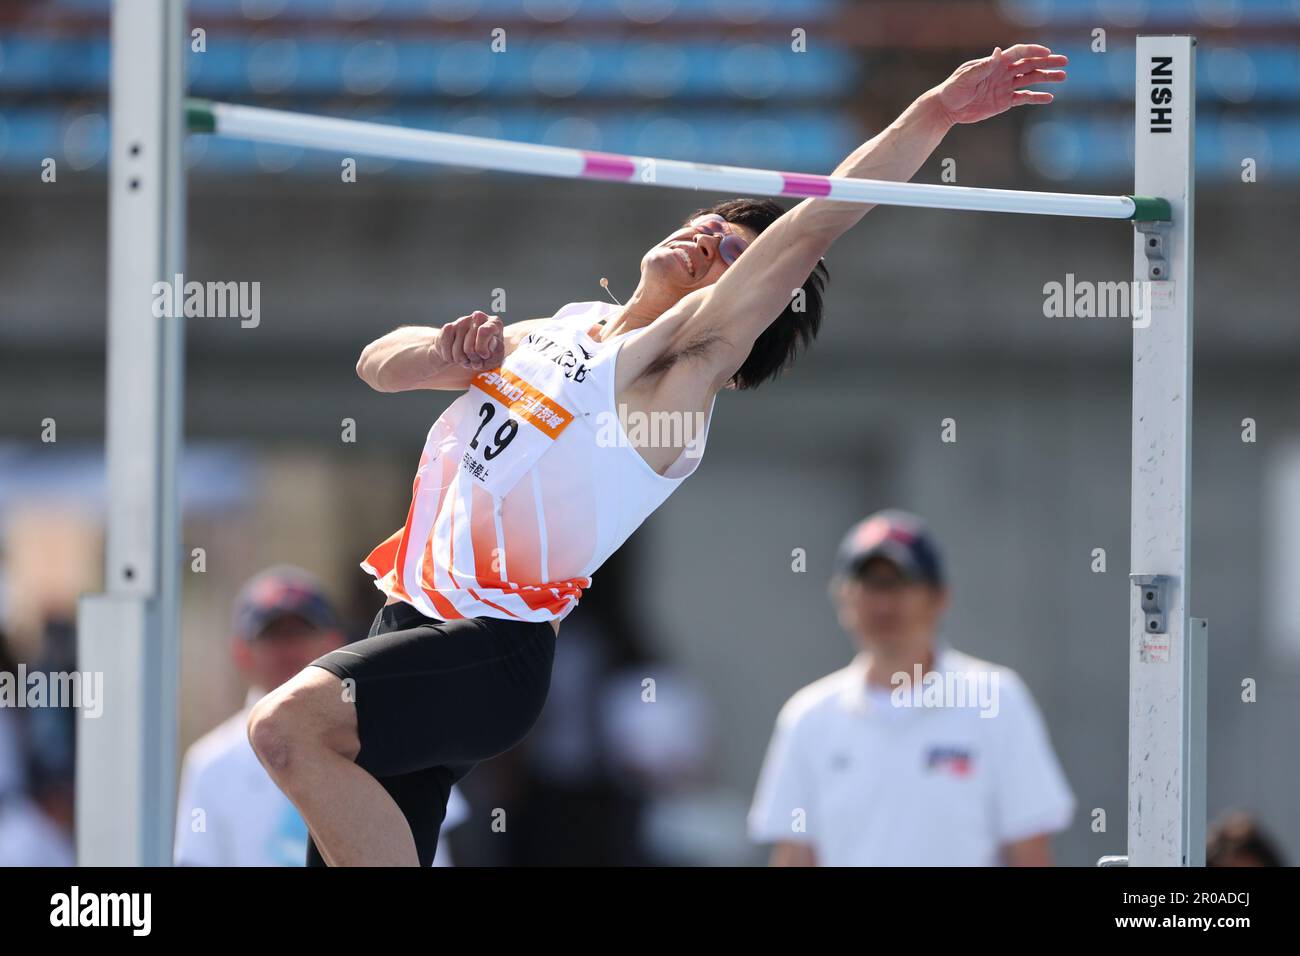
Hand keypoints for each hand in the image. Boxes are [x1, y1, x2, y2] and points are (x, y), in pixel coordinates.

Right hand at [435, 311, 502, 370]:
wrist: (469, 353)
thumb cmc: (487, 354)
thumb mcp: (496, 357)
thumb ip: (497, 352)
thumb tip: (490, 344)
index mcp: (494, 323)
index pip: (484, 332)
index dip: (482, 349)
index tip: (484, 356)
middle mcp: (478, 317)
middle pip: (469, 347)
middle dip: (472, 359)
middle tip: (476, 361)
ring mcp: (462, 320)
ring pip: (457, 350)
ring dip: (461, 361)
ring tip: (467, 359)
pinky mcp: (449, 327)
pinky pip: (446, 348)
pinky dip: (450, 358)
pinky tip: (455, 356)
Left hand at [933, 43, 1066, 125]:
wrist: (947, 108)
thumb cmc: (953, 89)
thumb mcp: (966, 77)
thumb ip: (984, 66)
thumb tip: (998, 52)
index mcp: (995, 63)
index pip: (1019, 53)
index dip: (1034, 51)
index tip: (1047, 52)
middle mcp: (1003, 73)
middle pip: (1029, 64)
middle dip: (1047, 62)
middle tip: (1064, 62)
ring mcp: (1005, 87)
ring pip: (1030, 80)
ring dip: (1046, 77)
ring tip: (1062, 77)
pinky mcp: (1004, 101)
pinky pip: (1024, 98)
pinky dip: (1036, 97)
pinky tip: (1049, 98)